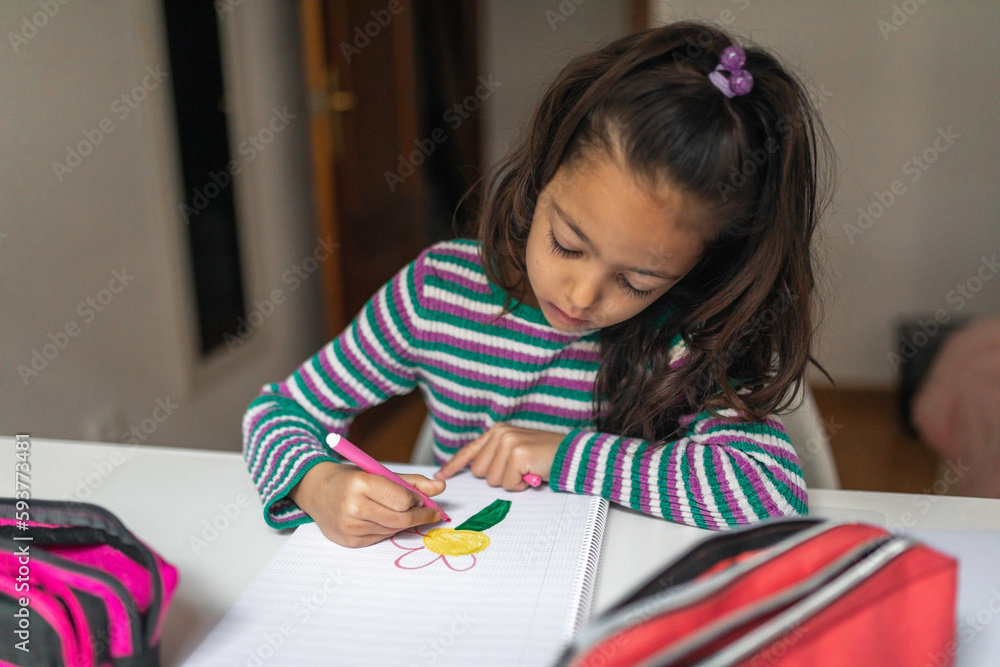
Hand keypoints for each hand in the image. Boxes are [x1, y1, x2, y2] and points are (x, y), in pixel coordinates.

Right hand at [289, 461, 445, 547]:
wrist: (315, 490)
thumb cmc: (349, 478)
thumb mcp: (378, 471)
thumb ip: (411, 482)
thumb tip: (441, 488)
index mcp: (360, 484)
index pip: (402, 500)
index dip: (418, 501)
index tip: (425, 499)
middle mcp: (353, 507)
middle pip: (401, 519)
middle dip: (420, 516)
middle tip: (430, 511)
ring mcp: (349, 527)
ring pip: (393, 530)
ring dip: (404, 522)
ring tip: (401, 511)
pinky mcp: (349, 542)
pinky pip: (380, 537)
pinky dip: (389, 529)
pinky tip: (383, 519)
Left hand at [433, 423, 562, 490]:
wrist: (571, 454)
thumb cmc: (544, 456)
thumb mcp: (515, 450)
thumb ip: (495, 457)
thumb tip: (472, 472)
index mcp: (497, 431)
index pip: (470, 451)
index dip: (454, 466)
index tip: (440, 476)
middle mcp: (500, 434)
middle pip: (479, 472)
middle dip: (498, 478)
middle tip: (518, 470)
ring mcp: (508, 443)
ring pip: (492, 480)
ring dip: (511, 482)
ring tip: (527, 471)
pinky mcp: (517, 455)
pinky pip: (508, 484)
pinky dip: (520, 485)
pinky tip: (532, 474)